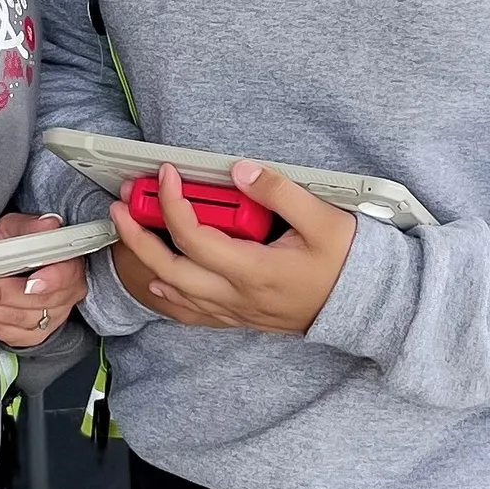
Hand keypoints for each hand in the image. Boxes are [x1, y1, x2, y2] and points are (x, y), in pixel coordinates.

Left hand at [0, 213, 90, 348]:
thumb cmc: (19, 245)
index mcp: (70, 264)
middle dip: (2, 293)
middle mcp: (66, 295)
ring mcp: (52, 317)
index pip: (66, 275)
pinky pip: (9, 334)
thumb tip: (47, 225)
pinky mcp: (33, 334)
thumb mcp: (20, 227)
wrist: (12, 264)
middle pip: (36, 301)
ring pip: (20, 319)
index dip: (50, 281)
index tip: (30, 283)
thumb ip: (30, 226)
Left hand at [108, 161, 355, 338]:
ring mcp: (237, 312)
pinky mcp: (242, 318)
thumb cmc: (348, 263)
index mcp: (254, 271)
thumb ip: (280, 192)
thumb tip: (242, 170)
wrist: (368, 306)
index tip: (166, 174)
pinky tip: (159, 281)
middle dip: (137, 238)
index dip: (172, 203)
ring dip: (147, 263)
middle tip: (121, 207)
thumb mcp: (322, 219)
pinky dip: (170, 295)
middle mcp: (237, 296)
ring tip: (130, 235)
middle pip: (170, 271)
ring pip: (176, 295)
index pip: (195, 237)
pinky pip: (194, 313)